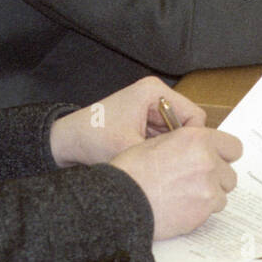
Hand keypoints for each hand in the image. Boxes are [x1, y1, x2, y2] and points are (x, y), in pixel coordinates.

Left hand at [49, 76, 205, 167]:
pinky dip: (158, 151)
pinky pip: (163, 138)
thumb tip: (189, 169)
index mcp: (155, 92)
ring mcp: (150, 109)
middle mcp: (155, 96)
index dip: (192, 140)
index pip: (195, 116)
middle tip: (168, 166)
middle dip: (178, 146)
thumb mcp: (130, 148)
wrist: (66, 142)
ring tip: (155, 165)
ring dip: (167, 150)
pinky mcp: (143, 122)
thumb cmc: (93, 138)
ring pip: (176, 134)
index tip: (182, 160)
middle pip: (187, 125)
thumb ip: (161, 156)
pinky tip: (148, 163)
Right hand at [110, 127, 243, 239]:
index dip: (223, 155)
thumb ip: (186, 144)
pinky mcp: (204, 211)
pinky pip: (211, 211)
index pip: (233, 147)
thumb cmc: (131, 171)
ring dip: (208, 196)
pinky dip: (199, 211)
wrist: (122, 200)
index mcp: (196, 139)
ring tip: (183, 195)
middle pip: (229, 174)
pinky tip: (180, 207)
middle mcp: (207, 161)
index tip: (216, 160)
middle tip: (194, 182)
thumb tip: (199, 150)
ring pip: (222, 194)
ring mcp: (208, 187)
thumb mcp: (157, 142)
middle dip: (216, 179)